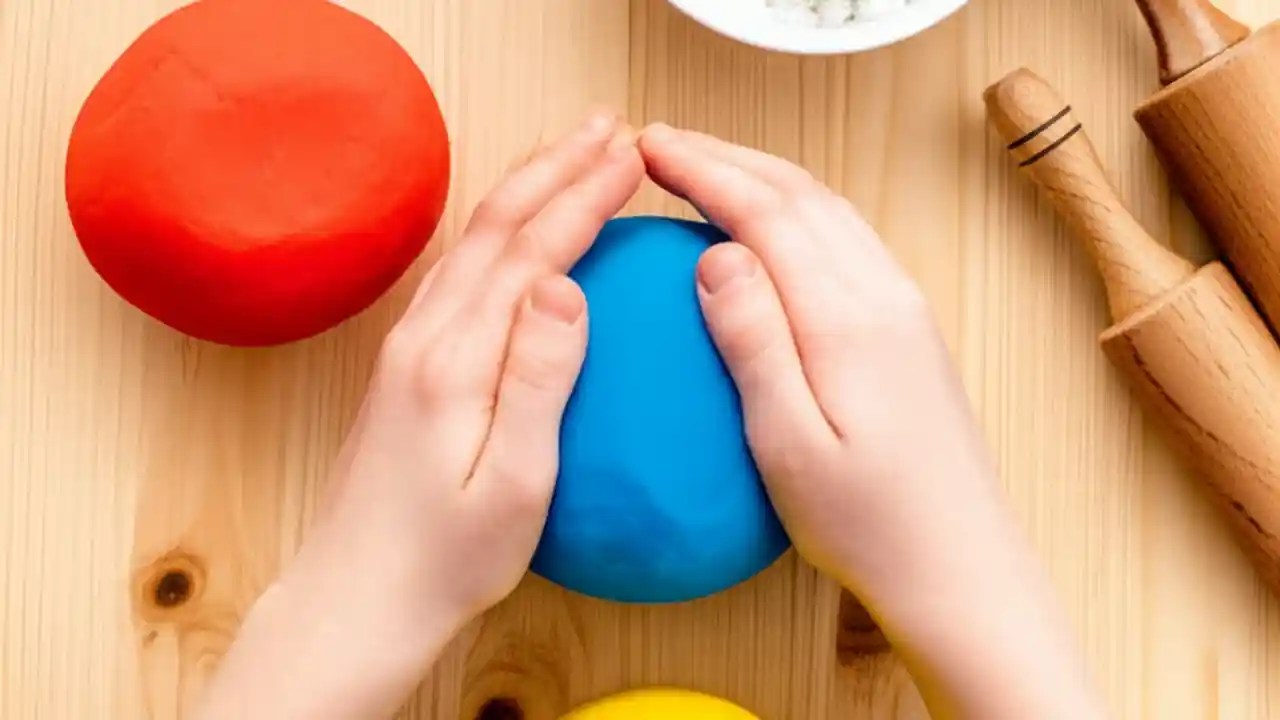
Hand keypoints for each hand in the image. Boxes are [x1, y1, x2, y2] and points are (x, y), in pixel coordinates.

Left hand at [195, 112, 643, 719]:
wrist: (356, 597)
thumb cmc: (446, 559)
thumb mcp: (514, 483)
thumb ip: (540, 381)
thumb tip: (566, 286)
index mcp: (457, 360)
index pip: (532, 252)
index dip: (584, 196)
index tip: (633, 156)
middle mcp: (426, 337)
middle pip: (495, 226)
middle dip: (556, 166)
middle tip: (611, 126)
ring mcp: (408, 347)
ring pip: (472, 242)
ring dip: (525, 188)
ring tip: (572, 155)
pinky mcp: (406, 365)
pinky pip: (458, 272)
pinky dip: (499, 232)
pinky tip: (519, 234)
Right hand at [639, 124, 1104, 719]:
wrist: (963, 570)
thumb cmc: (868, 526)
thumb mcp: (790, 448)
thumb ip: (755, 344)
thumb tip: (717, 255)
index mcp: (848, 320)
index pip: (768, 214)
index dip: (704, 170)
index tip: (647, 146)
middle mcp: (885, 296)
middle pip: (802, 195)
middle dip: (728, 157)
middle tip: (661, 142)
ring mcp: (906, 309)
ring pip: (829, 211)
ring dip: (765, 177)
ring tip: (706, 167)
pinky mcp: (911, 331)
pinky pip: (847, 241)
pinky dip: (797, 212)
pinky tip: (768, 231)